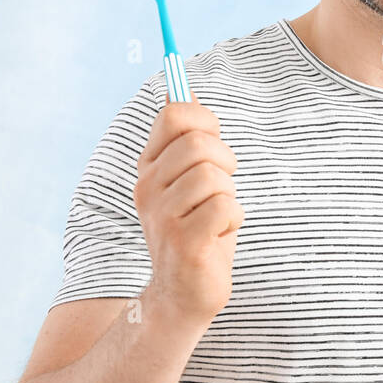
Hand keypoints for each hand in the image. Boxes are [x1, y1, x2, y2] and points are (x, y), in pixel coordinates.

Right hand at [134, 100, 243, 324]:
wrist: (183, 294)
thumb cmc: (197, 230)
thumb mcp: (189, 180)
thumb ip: (187, 139)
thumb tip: (181, 88)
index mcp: (149, 167)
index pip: (174, 114)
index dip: (205, 121)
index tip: (212, 145)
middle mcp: (148, 187)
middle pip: (200, 143)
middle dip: (225, 162)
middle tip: (220, 189)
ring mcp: (162, 215)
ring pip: (214, 175)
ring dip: (229, 195)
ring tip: (217, 216)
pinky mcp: (184, 240)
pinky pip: (225, 206)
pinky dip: (233, 218)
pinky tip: (220, 234)